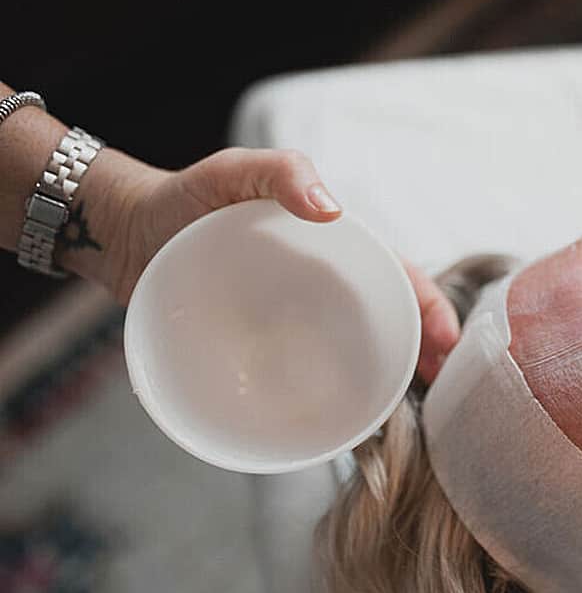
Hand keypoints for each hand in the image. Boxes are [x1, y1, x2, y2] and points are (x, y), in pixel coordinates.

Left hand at [81, 146, 458, 382]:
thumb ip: (281, 173)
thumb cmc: (184, 196)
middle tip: (438, 385)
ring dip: (385, 380)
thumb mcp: (233, 171)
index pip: (398, 275)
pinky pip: (306, 373)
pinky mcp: (263, 347)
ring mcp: (294, 319)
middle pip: (388, 320)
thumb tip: (333, 211)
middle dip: (423, 351)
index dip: (430, 307)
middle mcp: (322, 285)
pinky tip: (339, 422)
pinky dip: (331, 396)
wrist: (124, 233)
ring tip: (402, 412)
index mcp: (332, 246)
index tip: (446, 343)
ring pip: (354, 351)